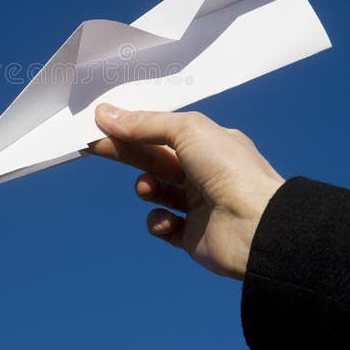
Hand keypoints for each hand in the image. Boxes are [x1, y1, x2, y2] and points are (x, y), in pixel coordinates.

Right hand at [90, 104, 284, 279]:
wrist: (256, 226)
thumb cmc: (230, 170)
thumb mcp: (187, 130)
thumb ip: (145, 123)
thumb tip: (106, 114)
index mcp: (208, 143)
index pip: (161, 131)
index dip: (131, 127)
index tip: (100, 124)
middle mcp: (204, 172)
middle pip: (152, 158)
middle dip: (124, 152)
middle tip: (94, 146)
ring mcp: (198, 204)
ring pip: (155, 191)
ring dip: (145, 188)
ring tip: (149, 189)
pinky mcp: (191, 236)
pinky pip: (162, 225)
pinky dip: (157, 221)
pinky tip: (168, 220)